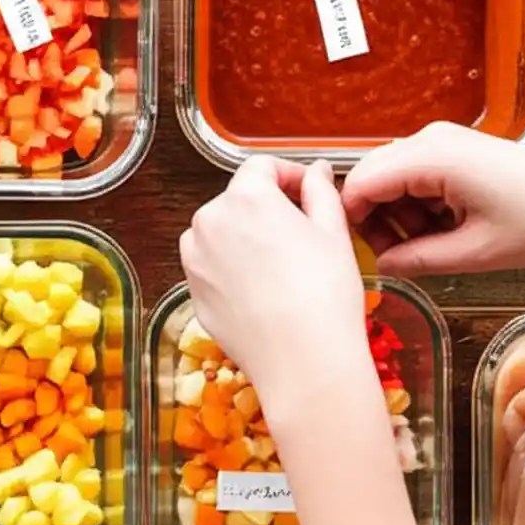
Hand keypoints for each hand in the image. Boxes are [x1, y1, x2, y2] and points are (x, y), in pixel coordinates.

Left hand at [179, 157, 365, 400]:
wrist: (300, 358)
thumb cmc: (324, 292)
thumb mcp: (333, 232)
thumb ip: (319, 191)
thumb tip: (315, 171)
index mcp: (245, 197)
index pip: (262, 167)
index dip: (289, 175)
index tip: (308, 191)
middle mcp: (209, 220)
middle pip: (238, 199)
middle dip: (267, 207)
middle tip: (302, 233)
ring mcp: (194, 256)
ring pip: (220, 231)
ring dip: (245, 236)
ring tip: (280, 264)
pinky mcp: (190, 288)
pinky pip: (211, 264)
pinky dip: (231, 266)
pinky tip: (260, 289)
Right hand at [342, 122, 524, 275]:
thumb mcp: (474, 252)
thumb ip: (417, 260)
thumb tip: (383, 267)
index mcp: (430, 158)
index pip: (360, 184)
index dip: (352, 221)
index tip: (361, 252)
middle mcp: (430, 140)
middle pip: (370, 178)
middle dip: (375, 219)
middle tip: (398, 253)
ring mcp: (442, 142)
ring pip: (390, 177)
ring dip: (398, 213)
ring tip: (429, 242)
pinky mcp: (454, 149)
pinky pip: (413, 175)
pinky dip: (417, 204)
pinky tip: (442, 226)